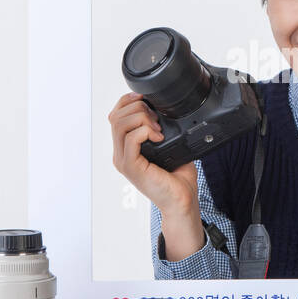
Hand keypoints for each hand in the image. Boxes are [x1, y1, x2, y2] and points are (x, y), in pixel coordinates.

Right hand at [108, 92, 197, 214]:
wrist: (182, 200)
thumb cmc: (178, 177)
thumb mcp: (169, 146)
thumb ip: (160, 128)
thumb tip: (163, 109)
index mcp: (126, 148)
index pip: (115, 116)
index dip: (127, 101)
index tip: (145, 98)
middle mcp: (120, 154)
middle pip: (115, 117)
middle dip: (137, 108)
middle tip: (156, 119)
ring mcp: (123, 161)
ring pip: (120, 125)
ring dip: (142, 119)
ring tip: (158, 129)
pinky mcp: (131, 167)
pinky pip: (131, 139)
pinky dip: (145, 131)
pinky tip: (158, 137)